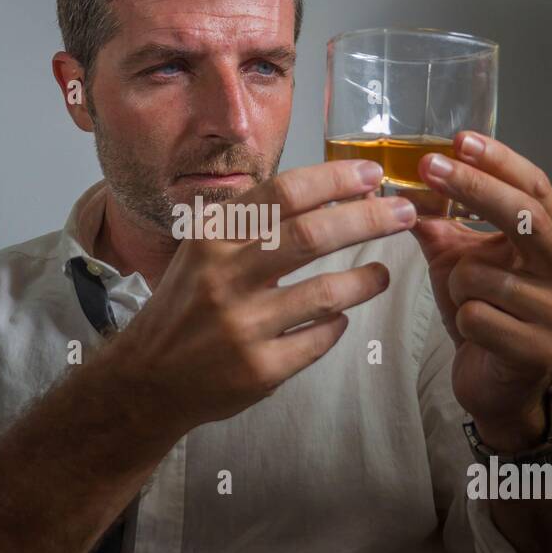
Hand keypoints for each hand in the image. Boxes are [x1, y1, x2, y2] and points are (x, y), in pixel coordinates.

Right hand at [112, 159, 417, 439]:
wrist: (148, 378)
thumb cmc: (188, 304)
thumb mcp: (203, 250)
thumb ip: (252, 222)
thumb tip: (327, 190)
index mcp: (213, 238)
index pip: (284, 194)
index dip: (335, 180)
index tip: (371, 175)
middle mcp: (225, 277)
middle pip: (314, 235)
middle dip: (369, 219)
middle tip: (403, 214)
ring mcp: (243, 326)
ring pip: (328, 293)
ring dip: (367, 280)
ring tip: (380, 275)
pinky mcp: (260, 369)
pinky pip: (320, 339)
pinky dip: (337, 324)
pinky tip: (339, 318)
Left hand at [409, 131, 551, 452]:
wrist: (494, 384)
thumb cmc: (483, 316)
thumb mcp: (457, 261)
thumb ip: (439, 222)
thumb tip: (406, 183)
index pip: (535, 187)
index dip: (499, 161)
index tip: (459, 140)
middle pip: (525, 216)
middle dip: (475, 189)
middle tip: (431, 168)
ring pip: (486, 273)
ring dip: (458, 283)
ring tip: (464, 300)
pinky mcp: (537, 349)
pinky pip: (478, 316)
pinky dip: (461, 319)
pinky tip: (473, 332)